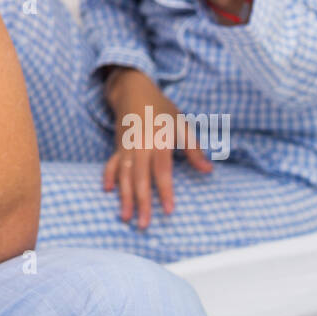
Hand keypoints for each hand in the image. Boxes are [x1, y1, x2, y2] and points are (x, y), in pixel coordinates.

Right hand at [102, 69, 212, 228]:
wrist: (133, 90)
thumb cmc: (162, 109)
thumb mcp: (182, 124)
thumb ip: (194, 149)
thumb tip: (208, 171)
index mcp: (159, 140)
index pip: (161, 170)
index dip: (165, 191)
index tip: (168, 210)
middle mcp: (140, 146)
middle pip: (140, 178)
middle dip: (141, 202)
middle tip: (144, 225)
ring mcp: (126, 147)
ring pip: (124, 175)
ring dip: (124, 197)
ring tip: (125, 217)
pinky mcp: (117, 147)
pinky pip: (111, 164)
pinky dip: (108, 176)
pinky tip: (108, 191)